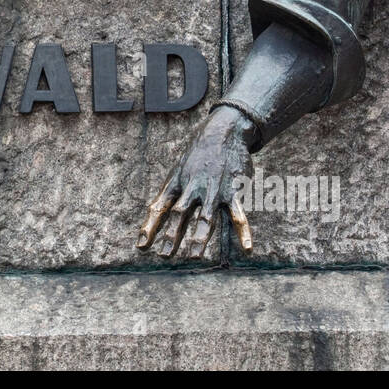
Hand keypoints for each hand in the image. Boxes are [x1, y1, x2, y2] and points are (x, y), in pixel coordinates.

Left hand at [137, 106, 256, 259]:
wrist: (222, 131)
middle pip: (180, 214)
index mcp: (176, 183)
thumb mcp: (177, 170)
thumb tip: (152, 212)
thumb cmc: (197, 155)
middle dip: (171, 236)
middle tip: (164, 256)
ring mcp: (213, 190)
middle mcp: (193, 187)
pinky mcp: (233, 191)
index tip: (141, 246)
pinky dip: (243, 232)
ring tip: (194, 257)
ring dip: (200, 238)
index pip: (159, 207)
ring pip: (206, 218)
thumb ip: (168, 193)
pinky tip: (247, 248)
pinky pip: (237, 215)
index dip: (150, 227)